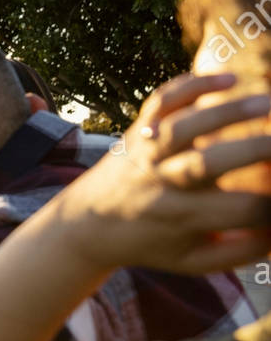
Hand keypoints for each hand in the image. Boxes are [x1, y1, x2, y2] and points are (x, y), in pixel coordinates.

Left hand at [53, 73, 270, 274]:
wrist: (88, 223)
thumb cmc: (152, 242)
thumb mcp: (192, 260)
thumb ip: (240, 252)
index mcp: (178, 218)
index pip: (236, 210)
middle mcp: (159, 183)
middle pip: (204, 164)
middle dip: (251, 150)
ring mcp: (146, 152)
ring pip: (182, 127)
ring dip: (225, 112)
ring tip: (268, 102)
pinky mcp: (138, 128)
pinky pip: (161, 102)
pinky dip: (190, 85)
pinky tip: (229, 79)